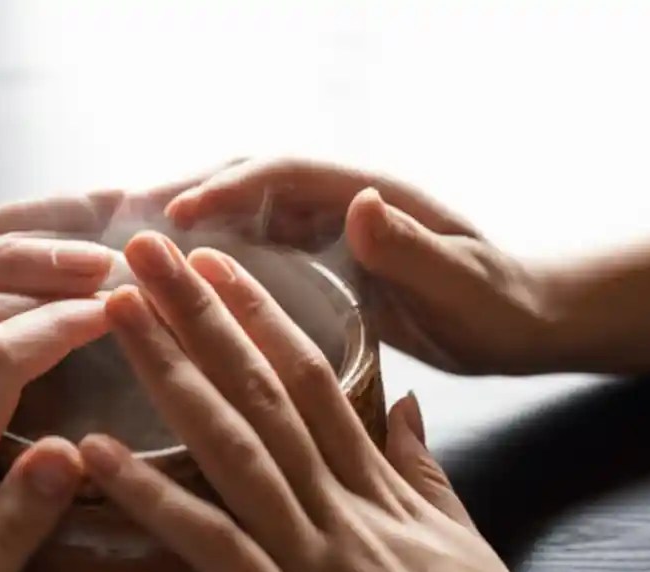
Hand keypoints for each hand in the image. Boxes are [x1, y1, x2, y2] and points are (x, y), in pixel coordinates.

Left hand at [76, 232, 649, 571]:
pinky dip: (155, 496)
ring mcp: (314, 555)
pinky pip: (214, 545)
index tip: (217, 265)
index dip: (259, 316)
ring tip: (119, 313)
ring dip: (170, 373)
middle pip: (261, 391)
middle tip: (146, 251)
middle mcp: (341, 503)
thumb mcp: (462, 537)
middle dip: (199, 314)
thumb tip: (406, 405)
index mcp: (378, 485)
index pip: (311, 379)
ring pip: (233, 445)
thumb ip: (422, 466)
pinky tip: (100, 453)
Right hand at [162, 157, 560, 374]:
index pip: (287, 173)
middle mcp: (343, 201)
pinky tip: (182, 283)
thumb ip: (416, 248)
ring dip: (195, 222)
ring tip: (136, 246)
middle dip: (192, 191)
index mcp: (373, 195)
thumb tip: (359, 203)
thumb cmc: (499, 306)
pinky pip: (258, 246)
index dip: (231, 187)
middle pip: (254, 180)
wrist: (520, 321)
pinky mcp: (324, 260)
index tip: (180, 214)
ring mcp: (330, 228)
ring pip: (248, 212)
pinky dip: (215, 256)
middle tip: (129, 219)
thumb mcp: (465, 284)